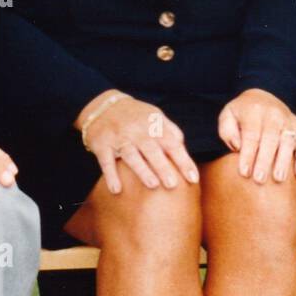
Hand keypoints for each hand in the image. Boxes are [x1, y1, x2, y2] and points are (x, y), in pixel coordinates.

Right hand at [76, 90, 198, 194]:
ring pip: (130, 154)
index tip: (193, 178)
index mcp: (153, 124)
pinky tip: (116, 190)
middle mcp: (137, 131)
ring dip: (141, 170)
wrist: (103, 106)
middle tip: (173, 184)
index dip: (183, 160)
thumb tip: (184, 150)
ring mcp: (119, 137)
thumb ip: (171, 131)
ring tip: (153, 185)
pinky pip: (106, 161)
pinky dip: (111, 175)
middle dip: (162, 167)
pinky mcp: (102, 145)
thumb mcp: (155, 116)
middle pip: (151, 149)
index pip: (172, 143)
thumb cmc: (136, 116)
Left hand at [218, 88, 295, 182]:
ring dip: (284, 161)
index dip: (248, 154)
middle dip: (265, 160)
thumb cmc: (242, 113)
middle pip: (270, 139)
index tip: (244, 172)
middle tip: (259, 179)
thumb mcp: (228, 115)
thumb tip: (237, 147)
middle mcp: (273, 114)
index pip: (251, 134)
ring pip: (288, 141)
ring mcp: (288, 120)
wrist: (261, 97)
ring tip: (278, 179)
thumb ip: (227, 131)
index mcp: (254, 110)